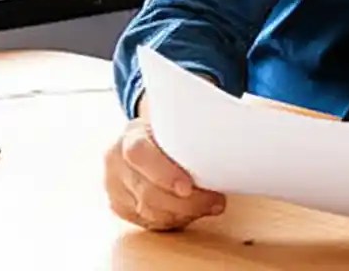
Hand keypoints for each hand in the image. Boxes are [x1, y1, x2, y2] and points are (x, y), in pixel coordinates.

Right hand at [103, 95, 225, 230]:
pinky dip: (174, 220)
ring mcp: (115, 188)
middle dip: (186, 203)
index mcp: (129, 136)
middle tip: (215, 201)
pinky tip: (190, 212)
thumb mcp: (174, 125)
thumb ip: (192, 132)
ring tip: (209, 205)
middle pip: (147, 192)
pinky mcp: (120, 208)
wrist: (142, 142)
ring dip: (184, 213)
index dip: (164, 174)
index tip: (188, 187)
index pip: (139, 154)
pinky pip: (149, 222)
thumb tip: (233, 133)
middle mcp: (115, 162)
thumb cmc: (165, 135)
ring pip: (149, 213)